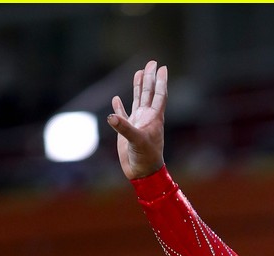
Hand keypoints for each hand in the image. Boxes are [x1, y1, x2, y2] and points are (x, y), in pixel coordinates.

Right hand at [108, 60, 167, 180]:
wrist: (142, 174)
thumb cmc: (145, 158)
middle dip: (149, 78)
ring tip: (139, 72)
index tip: (162, 67)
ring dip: (138, 87)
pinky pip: (123, 116)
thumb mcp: (137, 141)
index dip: (160, 81)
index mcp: (154, 118)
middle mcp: (147, 118)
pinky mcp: (127, 131)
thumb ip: (125, 128)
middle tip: (151, 62)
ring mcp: (137, 123)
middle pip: (148, 93)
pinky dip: (119, 107)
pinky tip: (116, 99)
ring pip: (137, 100)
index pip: (159, 95)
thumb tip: (111, 117)